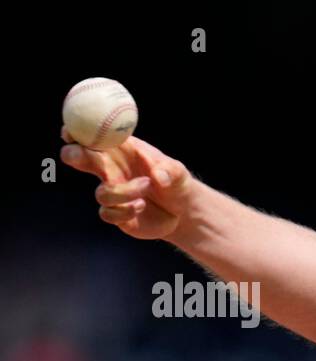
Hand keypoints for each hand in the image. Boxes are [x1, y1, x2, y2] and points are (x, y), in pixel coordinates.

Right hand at [60, 128, 194, 240]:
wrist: (182, 210)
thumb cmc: (175, 182)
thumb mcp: (179, 173)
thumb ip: (171, 171)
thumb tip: (158, 176)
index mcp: (120, 150)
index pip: (91, 135)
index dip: (76, 130)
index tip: (71, 131)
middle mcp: (109, 169)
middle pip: (77, 158)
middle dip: (73, 154)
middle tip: (81, 156)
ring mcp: (111, 191)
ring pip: (101, 193)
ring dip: (124, 192)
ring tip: (147, 186)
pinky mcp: (116, 213)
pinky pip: (107, 213)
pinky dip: (125, 211)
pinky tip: (141, 206)